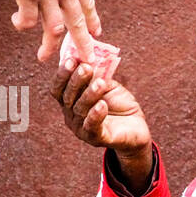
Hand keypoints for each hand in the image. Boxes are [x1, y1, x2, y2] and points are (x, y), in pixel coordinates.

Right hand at [6, 0, 101, 61]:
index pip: (88, 4)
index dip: (92, 20)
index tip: (97, 33)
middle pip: (76, 23)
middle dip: (82, 45)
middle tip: (86, 62)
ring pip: (53, 28)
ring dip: (49, 45)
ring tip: (43, 57)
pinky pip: (27, 18)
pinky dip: (22, 25)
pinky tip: (18, 24)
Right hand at [52, 59, 152, 191]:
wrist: (136, 127)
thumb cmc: (119, 104)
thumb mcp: (107, 85)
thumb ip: (96, 74)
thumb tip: (87, 57)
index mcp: (70, 101)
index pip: (58, 88)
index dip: (62, 74)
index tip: (70, 59)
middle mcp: (71, 116)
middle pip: (67, 98)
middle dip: (76, 81)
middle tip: (86, 67)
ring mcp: (81, 129)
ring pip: (80, 110)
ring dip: (89, 95)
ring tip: (100, 83)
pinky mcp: (96, 139)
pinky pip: (92, 127)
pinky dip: (95, 115)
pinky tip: (102, 105)